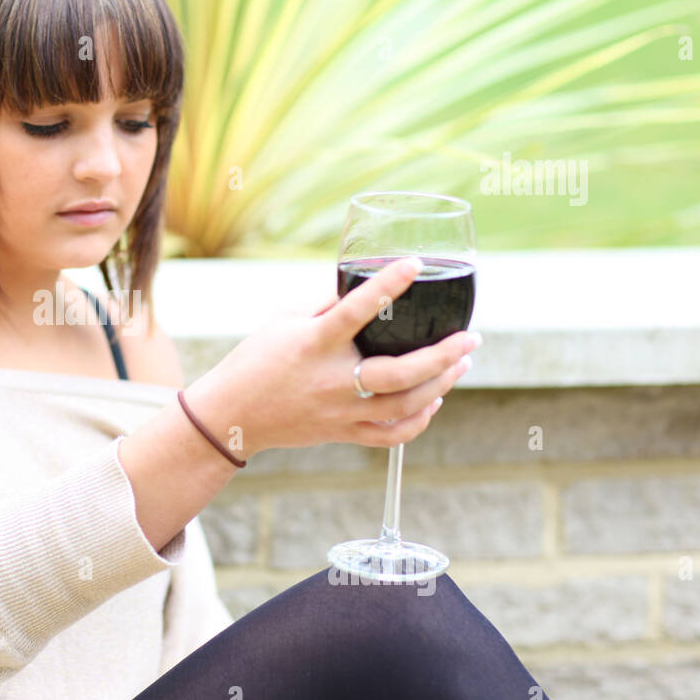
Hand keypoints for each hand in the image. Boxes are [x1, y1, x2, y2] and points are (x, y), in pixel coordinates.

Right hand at [184, 257, 481, 455]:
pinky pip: (391, 435)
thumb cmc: (254, 361)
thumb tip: (364, 286)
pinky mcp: (341, 433)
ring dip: (441, 383)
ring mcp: (339, 412)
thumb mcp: (283, 321)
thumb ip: (325, 305)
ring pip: (404, 405)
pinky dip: (419, 420)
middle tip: (469, 338)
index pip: (356, 309)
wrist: (231, 416)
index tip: (414, 264)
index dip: (388, 283)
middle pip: (399, 373)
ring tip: (461, 363)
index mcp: (314, 344)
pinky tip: (434, 399)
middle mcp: (331, 380)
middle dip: (442, 355)